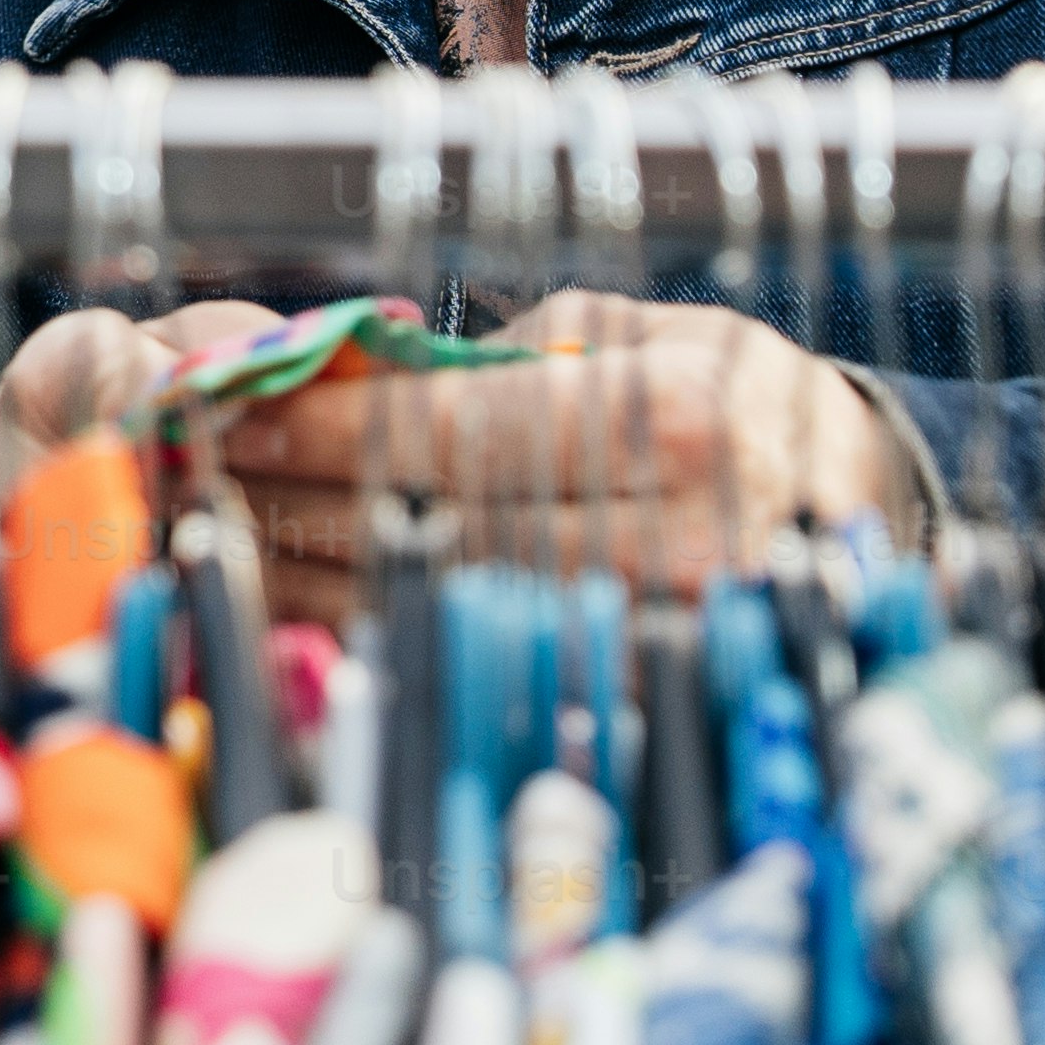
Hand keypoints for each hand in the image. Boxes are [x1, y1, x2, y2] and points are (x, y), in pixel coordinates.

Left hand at [0, 291, 897, 624]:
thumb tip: (368, 362)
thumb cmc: (744, 404)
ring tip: (203, 533)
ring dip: (303, 575)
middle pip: (423, 525)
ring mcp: (658, 643)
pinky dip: (372, 645)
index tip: (215, 405)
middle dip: (284, 497)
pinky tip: (292, 612)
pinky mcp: (638, 715)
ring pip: (433, 610)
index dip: (316, 421)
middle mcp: (674, 540)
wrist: (870, 523)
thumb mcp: (654, 329)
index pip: (445, 427)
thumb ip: (519, 347)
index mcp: (678, 417)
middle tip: (174, 469)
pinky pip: (470, 679)